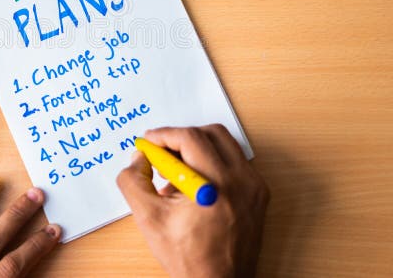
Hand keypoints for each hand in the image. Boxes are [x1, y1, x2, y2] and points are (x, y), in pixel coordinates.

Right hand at [117, 125, 269, 277]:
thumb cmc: (189, 258)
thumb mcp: (149, 219)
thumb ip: (134, 182)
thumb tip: (137, 159)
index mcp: (216, 186)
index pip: (190, 138)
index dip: (164, 135)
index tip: (148, 143)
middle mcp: (242, 181)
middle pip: (210, 133)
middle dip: (180, 137)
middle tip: (161, 152)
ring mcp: (255, 187)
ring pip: (225, 144)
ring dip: (198, 147)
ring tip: (177, 170)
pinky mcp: (259, 194)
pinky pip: (235, 162)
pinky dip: (213, 162)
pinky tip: (194, 184)